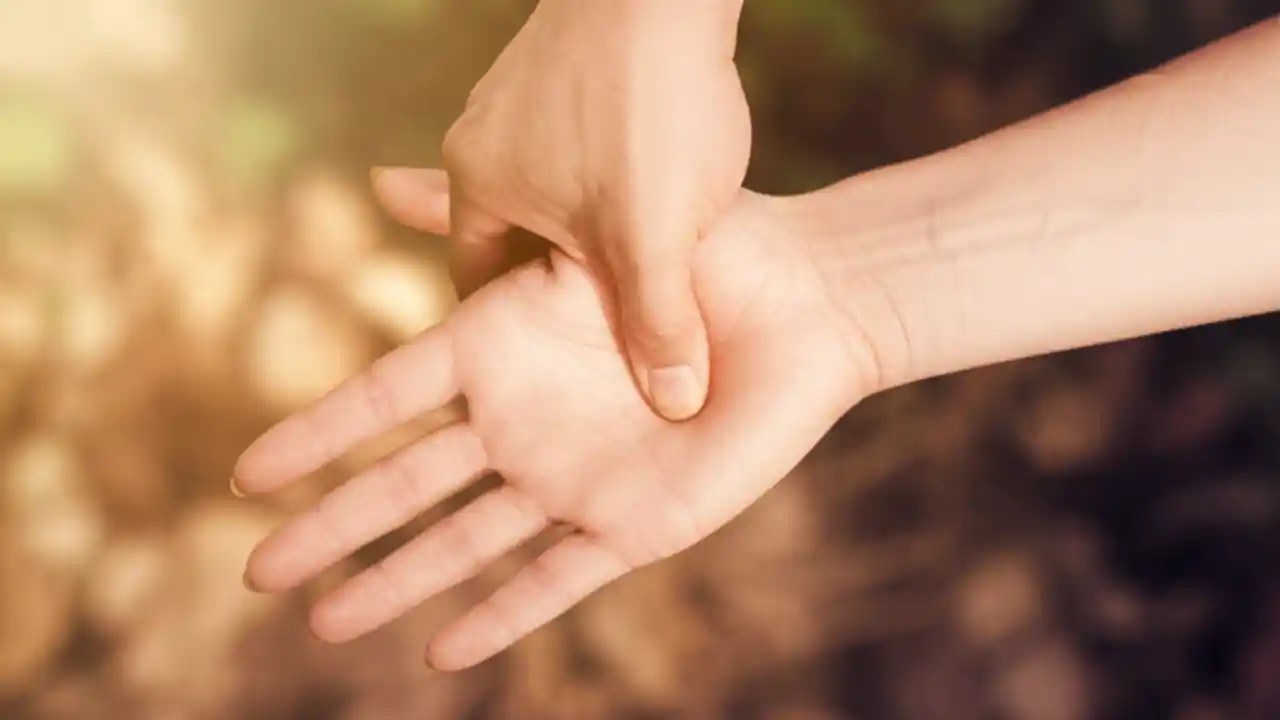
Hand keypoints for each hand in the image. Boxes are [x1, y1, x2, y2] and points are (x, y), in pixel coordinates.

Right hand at [233, 179, 881, 670]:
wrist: (807, 302)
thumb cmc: (704, 250)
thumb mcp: (587, 234)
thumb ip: (483, 224)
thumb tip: (373, 180)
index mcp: (500, 348)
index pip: (384, 400)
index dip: (316, 434)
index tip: (249, 474)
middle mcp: (522, 421)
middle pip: (406, 485)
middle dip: (333, 527)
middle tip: (256, 573)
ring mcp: (572, 478)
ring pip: (465, 543)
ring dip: (396, 582)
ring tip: (325, 623)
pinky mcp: (633, 524)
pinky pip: (557, 579)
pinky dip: (504, 615)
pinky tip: (444, 649)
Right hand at [377, 0, 750, 419]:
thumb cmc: (649, 106)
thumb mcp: (656, 236)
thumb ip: (661, 325)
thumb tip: (676, 405)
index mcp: (482, 186)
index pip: (477, 289)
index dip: (508, 342)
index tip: (539, 380)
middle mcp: (489, 139)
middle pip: (511, 243)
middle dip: (548, 292)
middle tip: (578, 343)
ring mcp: (527, 98)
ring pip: (550, 196)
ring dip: (581, 236)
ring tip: (617, 279)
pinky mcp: (573, 69)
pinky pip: (580, 152)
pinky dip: (607, 187)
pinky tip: (651, 194)